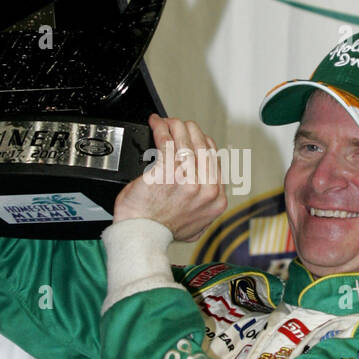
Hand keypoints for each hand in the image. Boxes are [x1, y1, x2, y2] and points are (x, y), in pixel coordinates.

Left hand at [113, 114, 227, 240]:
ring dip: (174, 125)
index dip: (202, 142)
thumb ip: (203, 207)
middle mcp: (206, 188)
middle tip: (176, 125)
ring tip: (165, 122)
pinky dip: (160, 128)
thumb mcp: (195, 225)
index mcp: (216, 199)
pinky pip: (166, 142)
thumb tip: (205, 192)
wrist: (141, 236)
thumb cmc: (161, 230)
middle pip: (202, 145)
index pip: (214, 158)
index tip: (192, 137)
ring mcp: (187, 179)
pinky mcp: (167, 172)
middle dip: (188, 130)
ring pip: (185, 139)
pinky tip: (156, 124)